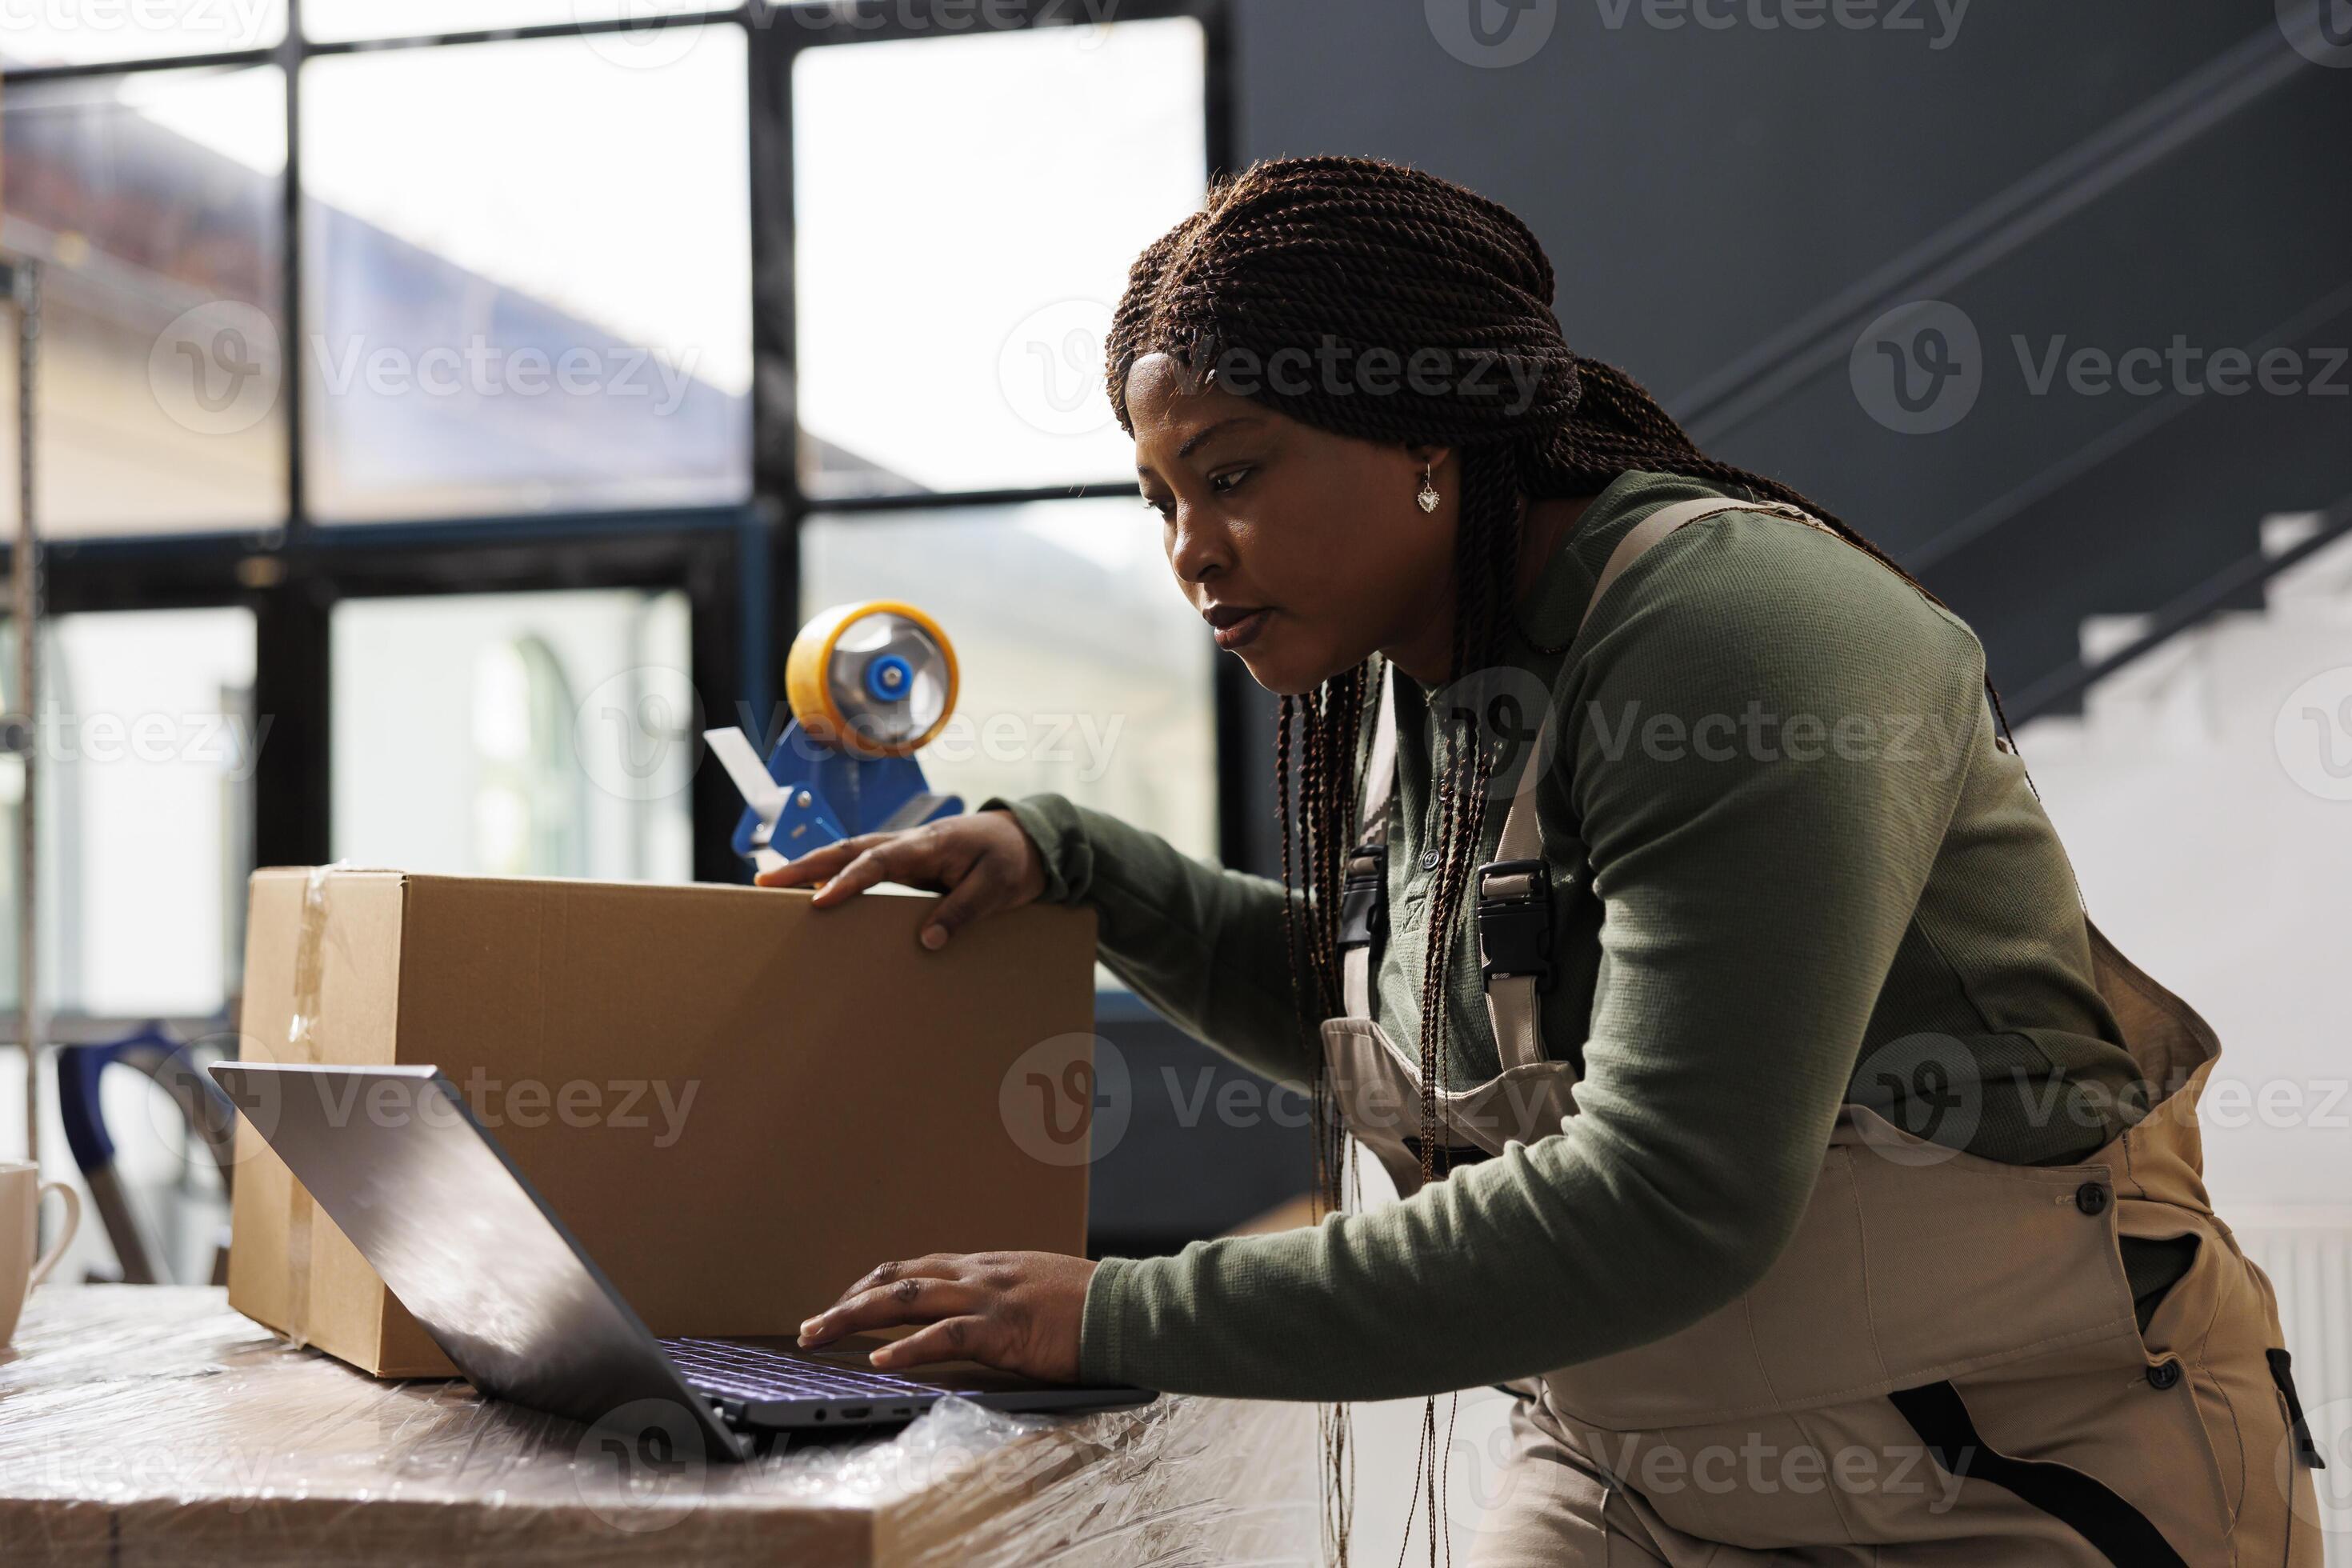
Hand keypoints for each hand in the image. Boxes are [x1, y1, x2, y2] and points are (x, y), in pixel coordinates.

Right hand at [754, 810, 1046, 950]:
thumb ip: (962, 911)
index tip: (818, 900)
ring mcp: (904, 850)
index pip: (878, 860)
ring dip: (812, 866)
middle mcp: (908, 842)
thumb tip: (926, 941)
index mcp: (929, 844)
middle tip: (763, 881)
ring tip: (771, 884)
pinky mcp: (906, 862)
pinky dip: (834, 873)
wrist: (1029, 839)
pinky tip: (813, 890)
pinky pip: (863, 865)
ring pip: (849, 854)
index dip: (847, 880)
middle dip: (805, 864)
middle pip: (848, 850)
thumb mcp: (997, 888)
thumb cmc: (1013, 861)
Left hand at [797, 1251, 1095, 1380]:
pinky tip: (880, 1362)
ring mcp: (990, 1298)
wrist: (1131, 1308)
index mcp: (987, 1266)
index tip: (843, 1304)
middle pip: (898, 1279)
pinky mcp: (1005, 1328)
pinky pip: (946, 1335)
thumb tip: (977, 1317)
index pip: (915, 1268)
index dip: (873, 1286)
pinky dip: (907, 1348)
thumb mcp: (1036, 1289)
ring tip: (818, 1335)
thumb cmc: (1091, 1306)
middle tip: (810, 1324)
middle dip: (847, 1301)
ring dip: (854, 1317)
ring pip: (907, 1299)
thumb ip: (1002, 1297)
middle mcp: (980, 1274)